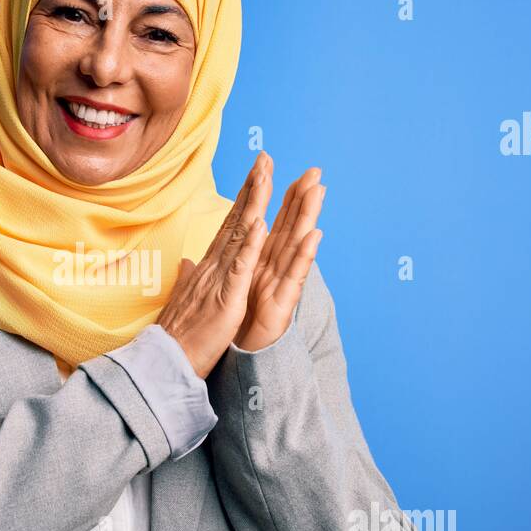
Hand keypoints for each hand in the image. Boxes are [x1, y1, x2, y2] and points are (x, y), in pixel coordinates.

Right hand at [157, 151, 271, 378]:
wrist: (166, 361)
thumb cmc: (178, 334)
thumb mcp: (187, 298)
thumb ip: (190, 277)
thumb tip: (187, 262)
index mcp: (210, 267)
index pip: (230, 224)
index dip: (244, 197)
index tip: (256, 172)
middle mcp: (214, 266)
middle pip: (237, 219)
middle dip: (252, 188)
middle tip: (265, 157)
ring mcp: (219, 279)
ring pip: (240, 235)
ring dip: (255, 204)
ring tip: (266, 176)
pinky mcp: (226, 298)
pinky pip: (240, 267)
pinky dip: (250, 245)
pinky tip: (260, 224)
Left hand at [233, 153, 324, 351]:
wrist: (228, 361)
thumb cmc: (225, 329)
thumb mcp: (219, 291)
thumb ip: (221, 269)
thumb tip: (212, 254)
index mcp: (256, 265)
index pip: (267, 224)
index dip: (272, 198)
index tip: (276, 170)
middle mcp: (272, 273)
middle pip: (288, 229)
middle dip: (300, 200)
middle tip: (314, 171)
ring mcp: (280, 288)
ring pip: (296, 247)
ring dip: (307, 218)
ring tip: (319, 191)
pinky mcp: (282, 307)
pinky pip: (294, 278)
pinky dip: (302, 256)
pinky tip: (312, 235)